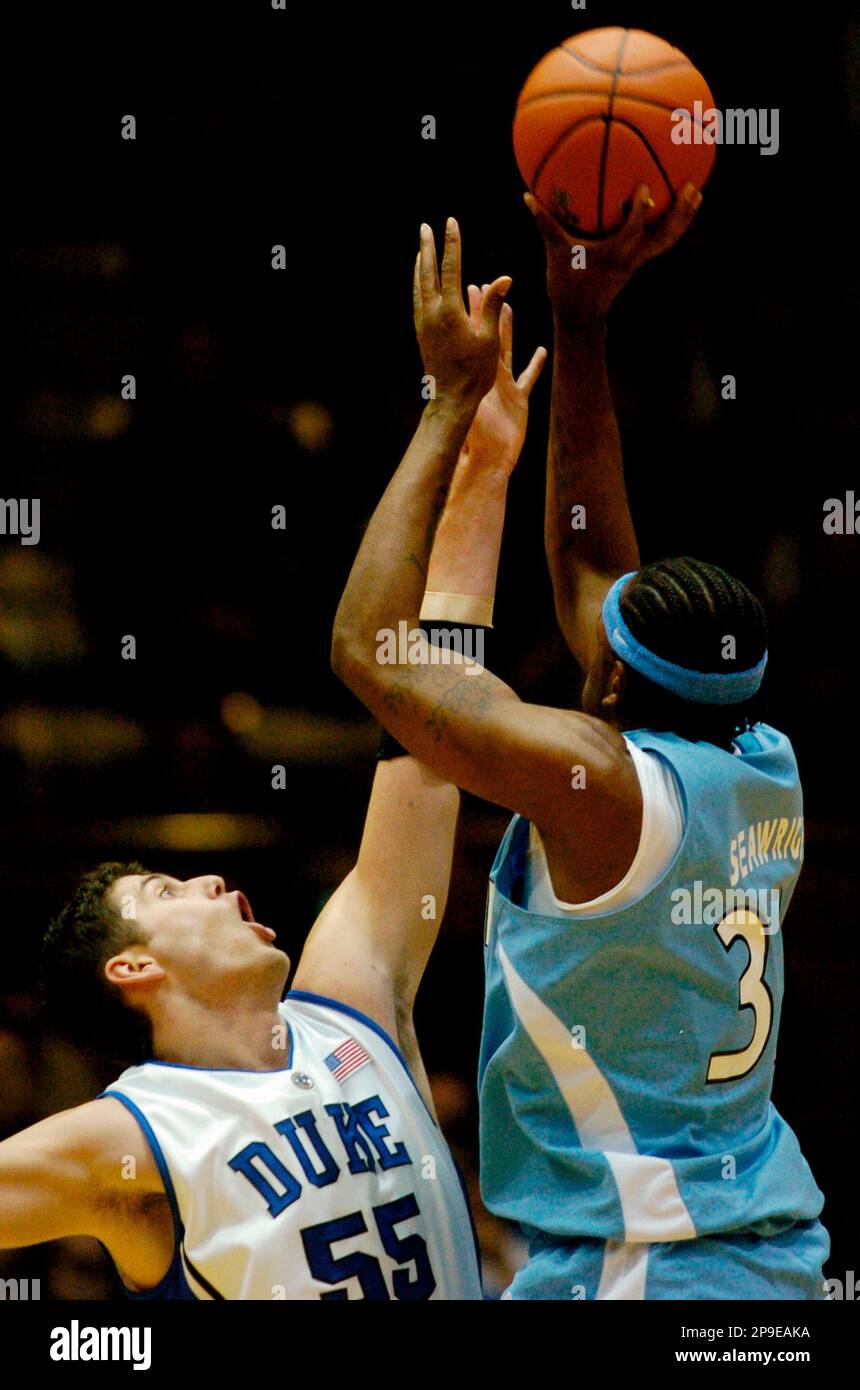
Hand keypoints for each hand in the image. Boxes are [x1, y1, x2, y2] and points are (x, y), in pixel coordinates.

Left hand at [413, 218, 511, 408]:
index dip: (452, 243)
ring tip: (421, 251)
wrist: (450, 399)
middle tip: (425, 227)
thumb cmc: (475, 372)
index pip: (451, 268)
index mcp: (450, 311)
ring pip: (418, 286)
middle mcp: (432, 314)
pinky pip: (417, 301)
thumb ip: (493, 305)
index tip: (451, 222)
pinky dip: (418, 285)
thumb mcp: (489, 339)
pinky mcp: (421, 334)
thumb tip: (504, 278)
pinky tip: (420, 284)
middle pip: (427, 272)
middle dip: (428, 247)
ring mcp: (424, 324)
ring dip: (420, 266)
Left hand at [462, 287, 546, 472]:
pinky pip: (529, 378)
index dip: (476, 308)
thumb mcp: (479, 401)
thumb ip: (478, 379)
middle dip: (487, 310)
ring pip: (507, 350)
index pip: (476, 331)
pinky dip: (535, 365)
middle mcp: (490, 374)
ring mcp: (505, 386)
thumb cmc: (480, 436)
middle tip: (485, 286)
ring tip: (510, 308)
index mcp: (480, 371)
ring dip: (508, 330)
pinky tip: (542, 351)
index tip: (474, 285)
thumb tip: (467, 362)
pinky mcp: (519, 400)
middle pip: (488, 335)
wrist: (489, 462)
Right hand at [525, 181, 703, 325]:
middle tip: (692, 187)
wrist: (580, 318)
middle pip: (664, 237)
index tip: (645, 187)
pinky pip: (660, 242)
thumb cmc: (566, 285)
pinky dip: (671, 226)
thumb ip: (544, 224)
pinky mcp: (638, 264)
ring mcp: (638, 262)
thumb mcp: (555, 254)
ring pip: (668, 240)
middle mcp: (631, 259)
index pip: (632, 232)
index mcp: (614, 256)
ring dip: (684, 219)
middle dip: (680, 213)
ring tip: (696, 195)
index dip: (640, 211)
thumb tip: (527, 196)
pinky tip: (675, 209)